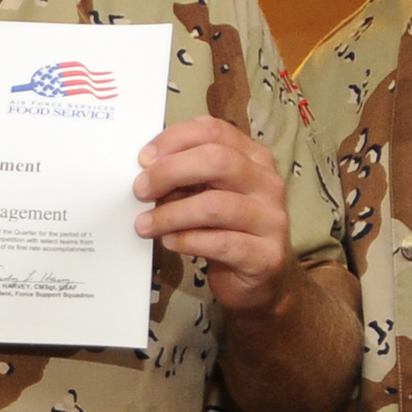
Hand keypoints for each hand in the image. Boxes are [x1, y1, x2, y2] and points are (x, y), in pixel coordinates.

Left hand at [134, 114, 295, 313]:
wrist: (259, 280)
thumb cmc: (227, 230)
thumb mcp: (206, 194)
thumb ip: (185, 178)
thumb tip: (146, 171)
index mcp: (254, 158)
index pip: (214, 131)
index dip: (174, 140)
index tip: (144, 159)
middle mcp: (267, 183)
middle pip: (218, 160)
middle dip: (170, 172)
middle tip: (140, 190)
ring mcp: (271, 219)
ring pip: (216, 205)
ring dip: (171, 214)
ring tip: (145, 225)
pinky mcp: (266, 255)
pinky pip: (221, 243)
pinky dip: (188, 241)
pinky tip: (170, 242)